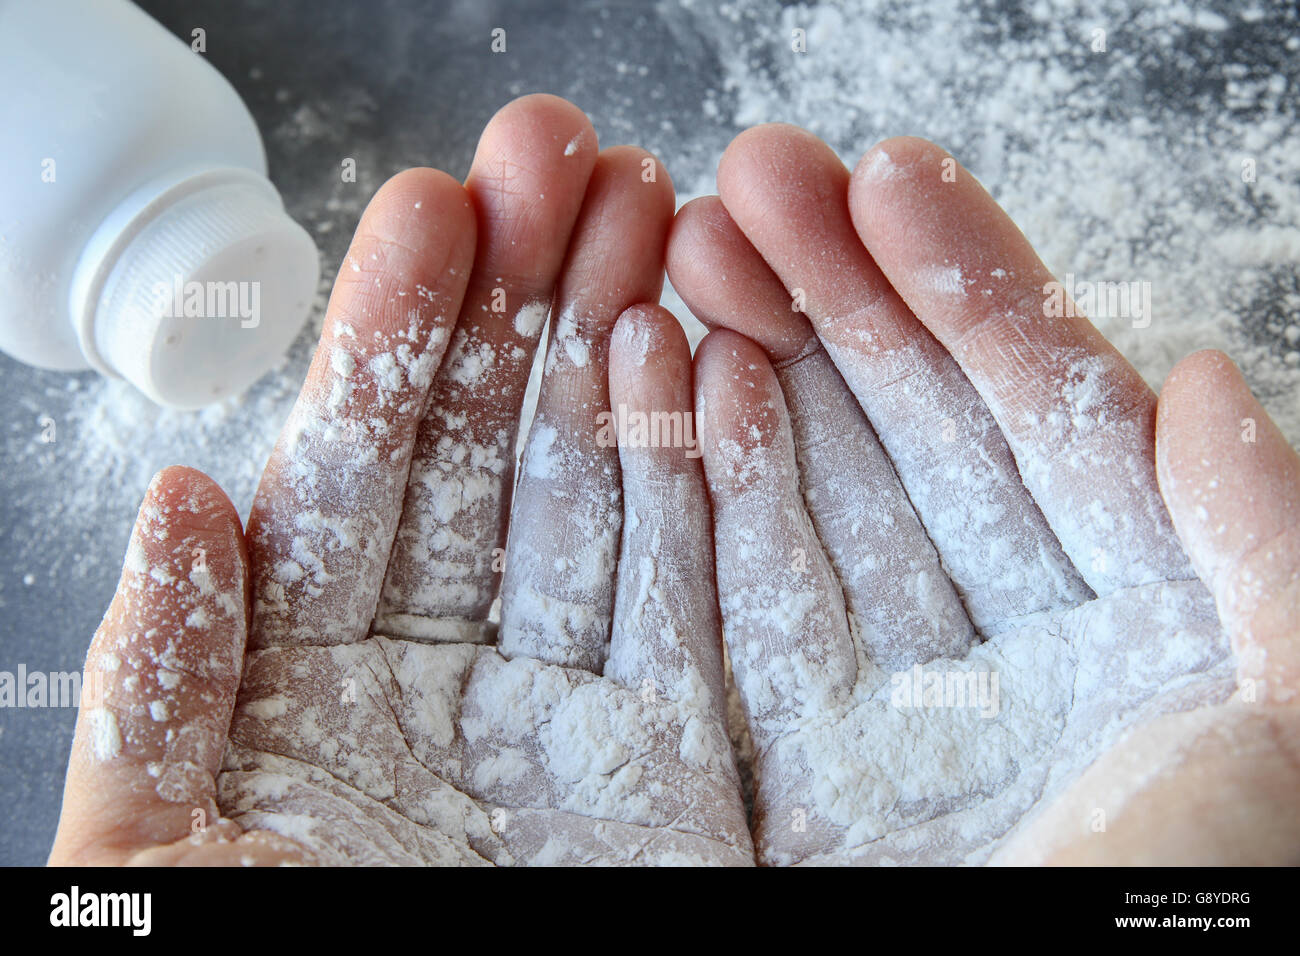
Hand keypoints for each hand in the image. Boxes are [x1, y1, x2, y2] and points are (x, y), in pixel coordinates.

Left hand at [48, 95, 751, 865]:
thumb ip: (161, 689)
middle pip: (495, 452)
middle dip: (525, 296)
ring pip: (602, 492)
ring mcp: (574, 707)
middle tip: (563, 155)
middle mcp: (451, 672)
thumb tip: (176, 504)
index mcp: (312, 682)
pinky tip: (704, 365)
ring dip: (621, 350)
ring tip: (650, 219)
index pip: (358, 475)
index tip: (431, 209)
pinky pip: (699, 600)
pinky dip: (708, 482)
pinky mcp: (680, 763)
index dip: (394, 337)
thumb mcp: (161, 857)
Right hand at [668, 127, 1299, 864]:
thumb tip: (1197, 381)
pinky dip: (686, 489)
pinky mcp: (754, 772)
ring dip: (743, 358)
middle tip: (750, 174)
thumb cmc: (1175, 907)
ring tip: (683, 243)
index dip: (965, 291)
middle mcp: (983, 658)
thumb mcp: (1284, 737)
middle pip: (897, 435)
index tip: (886, 180)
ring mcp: (861, 707)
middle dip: (829, 290)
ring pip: (798, 494)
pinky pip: (714, 605)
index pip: (1034, 424)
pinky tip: (659, 377)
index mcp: (1119, 640)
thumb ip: (1272, 556)